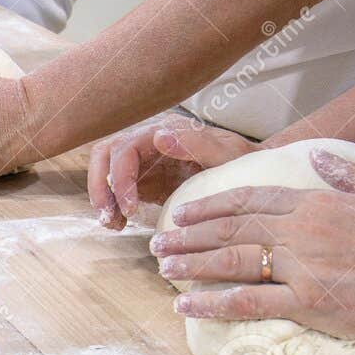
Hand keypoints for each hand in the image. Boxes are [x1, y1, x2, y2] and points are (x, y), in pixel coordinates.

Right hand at [87, 116, 258, 229]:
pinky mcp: (145, 179)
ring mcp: (145, 160)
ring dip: (103, 196)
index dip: (120, 178)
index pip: (125, 148)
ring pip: (106, 170)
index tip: (130, 208)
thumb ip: (198, 144)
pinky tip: (120, 224)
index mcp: (165, 130)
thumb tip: (158, 136)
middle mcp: (149, 141)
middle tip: (109, 217)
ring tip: (113, 224)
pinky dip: (113, 206)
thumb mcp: (229, 155)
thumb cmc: (244, 163)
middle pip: (105, 155)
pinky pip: (117, 188)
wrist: (253, 175)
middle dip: (101, 186)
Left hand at [151, 149, 354, 351]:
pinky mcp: (310, 304)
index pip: (250, 197)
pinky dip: (211, 302)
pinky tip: (185, 305)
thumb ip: (347, 175)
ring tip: (163, 266)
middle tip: (159, 239)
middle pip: (231, 227)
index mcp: (318, 202)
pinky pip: (248, 302)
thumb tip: (315, 157)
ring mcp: (305, 268)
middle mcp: (304, 231)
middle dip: (189, 233)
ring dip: (191, 263)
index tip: (185, 211)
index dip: (211, 204)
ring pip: (231, 260)